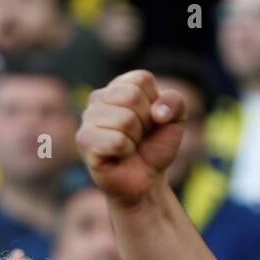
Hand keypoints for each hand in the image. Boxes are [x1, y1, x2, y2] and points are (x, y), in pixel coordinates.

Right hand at [77, 70, 185, 206]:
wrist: (145, 179)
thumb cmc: (155, 146)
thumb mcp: (175, 120)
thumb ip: (175, 103)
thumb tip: (158, 112)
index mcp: (119, 86)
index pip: (141, 80)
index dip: (155, 103)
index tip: (151, 120)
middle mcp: (99, 98)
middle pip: (131, 96)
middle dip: (145, 121)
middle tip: (140, 136)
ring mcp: (88, 118)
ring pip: (124, 119)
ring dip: (135, 138)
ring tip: (130, 146)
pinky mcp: (84, 141)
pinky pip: (116, 140)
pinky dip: (126, 151)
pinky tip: (120, 155)